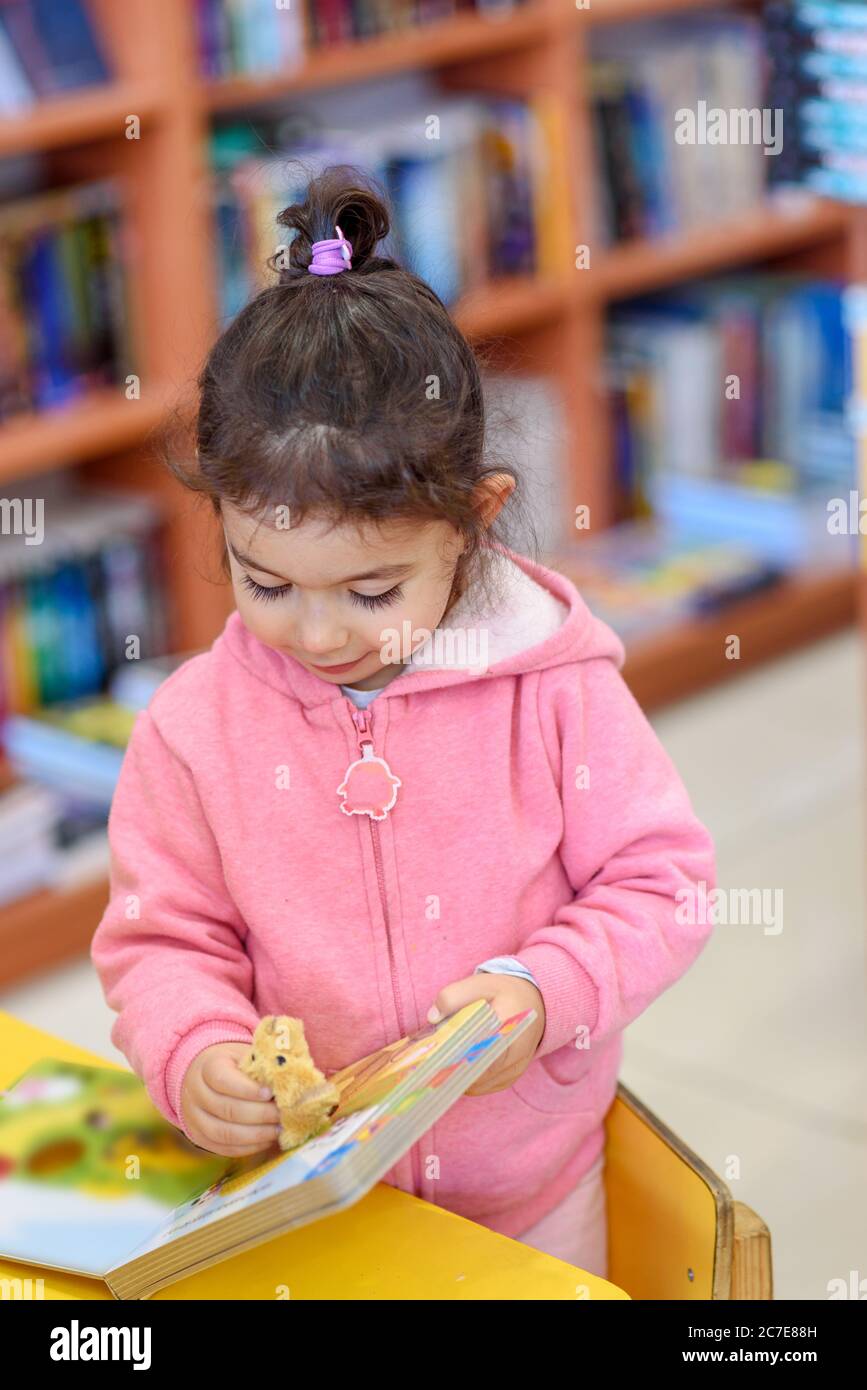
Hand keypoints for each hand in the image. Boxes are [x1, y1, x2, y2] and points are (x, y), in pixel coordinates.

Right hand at [179, 1042, 282, 1156]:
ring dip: (256, 1135)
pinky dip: (249, 1147)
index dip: (248, 1090)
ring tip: (278, 1130)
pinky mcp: (199, 1138)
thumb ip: (261, 1067)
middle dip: (259, 1115)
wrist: (205, 1077)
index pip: (223, 1081)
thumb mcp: (244, 1055)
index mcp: (207, 1067)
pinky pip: (224, 1148)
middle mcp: (195, 1093)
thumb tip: (291, 1080)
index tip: (271, 1092)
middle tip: (282, 1114)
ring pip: (224, 1133)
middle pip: (227, 1109)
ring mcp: (194, 1118)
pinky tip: (267, 1140)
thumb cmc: (234, 1065)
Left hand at [428, 974, 545, 1095]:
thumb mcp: (479, 984)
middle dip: (452, 1067)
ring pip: (479, 1083)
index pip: (478, 1046)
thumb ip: (453, 995)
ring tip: (441, 1063)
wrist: (534, 1002)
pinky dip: (469, 1081)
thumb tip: (433, 1017)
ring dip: (459, 1076)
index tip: (434, 1054)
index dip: (454, 1053)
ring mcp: (516, 1066)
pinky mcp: (513, 1076)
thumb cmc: (503, 992)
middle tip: (431, 1062)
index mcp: (509, 1021)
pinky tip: (457, 1068)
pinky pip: (486, 1087)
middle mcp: (517, 1049)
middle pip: (477, 1069)